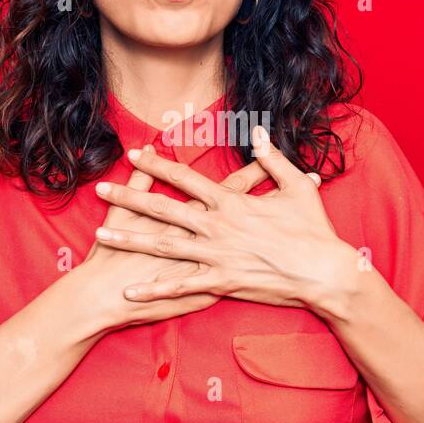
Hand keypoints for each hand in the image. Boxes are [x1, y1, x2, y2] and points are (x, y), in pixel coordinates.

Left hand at [91, 125, 359, 311]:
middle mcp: (217, 226)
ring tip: (99, 235)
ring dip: (129, 240)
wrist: (324, 272)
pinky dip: (154, 289)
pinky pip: (181, 286)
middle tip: (100, 190)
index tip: (134, 154)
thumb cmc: (313, 230)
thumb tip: (258, 131)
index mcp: (231, 202)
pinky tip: (129, 291)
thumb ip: (272, 158)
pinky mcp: (221, 283)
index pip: (185, 178)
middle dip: (128, 199)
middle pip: (162, 209)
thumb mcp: (296, 186)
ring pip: (162, 246)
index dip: (158, 165)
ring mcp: (216, 256)